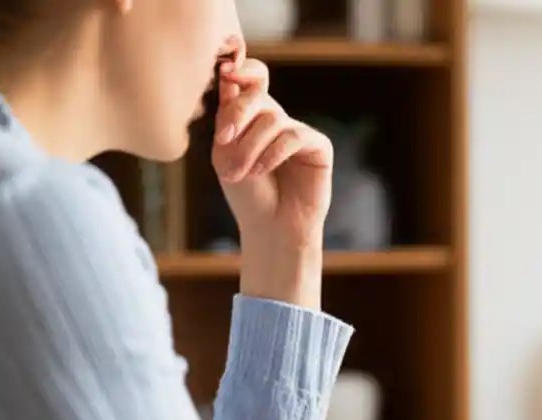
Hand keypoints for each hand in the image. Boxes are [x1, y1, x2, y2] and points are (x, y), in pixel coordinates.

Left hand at [212, 49, 333, 309]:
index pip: (250, 78)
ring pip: (271, 119)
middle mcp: (277, 118)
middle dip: (237, 114)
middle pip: (257, 93)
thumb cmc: (246, 193)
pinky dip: (272, 153)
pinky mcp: (318, 145)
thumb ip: (228, 116)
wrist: (270, 227)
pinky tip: (260, 171)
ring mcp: (299, 130)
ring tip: (240, 173)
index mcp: (252, 115)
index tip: (226, 73)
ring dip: (249, 147)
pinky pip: (292, 136)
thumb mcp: (225, 151)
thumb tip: (230, 78)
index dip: (242, 69)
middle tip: (223, 140)